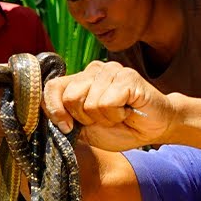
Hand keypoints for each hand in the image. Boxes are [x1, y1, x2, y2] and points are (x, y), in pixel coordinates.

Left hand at [42, 61, 179, 151]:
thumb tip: (47, 120)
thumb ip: (66, 121)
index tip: (66, 127)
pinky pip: (108, 102)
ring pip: (90, 102)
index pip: (51, 87)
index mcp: (79, 80)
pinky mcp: (127, 77)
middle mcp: (93, 70)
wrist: (153, 129)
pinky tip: (127, 111)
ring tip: (118, 115)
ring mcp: (110, 70)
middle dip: (85, 118)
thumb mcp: (85, 129)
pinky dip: (117, 115)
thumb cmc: (120, 128)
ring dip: (105, 118)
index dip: (53, 110)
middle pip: (70, 97)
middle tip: (103, 119)